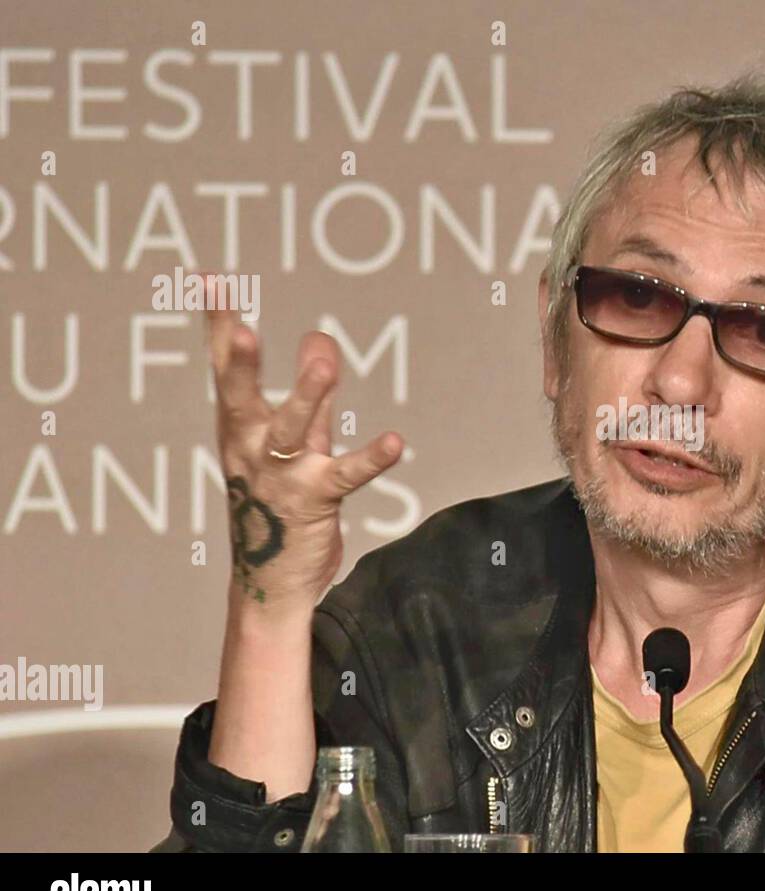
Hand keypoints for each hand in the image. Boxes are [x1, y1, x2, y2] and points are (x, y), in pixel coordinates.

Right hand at [203, 272, 403, 609]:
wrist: (272, 579)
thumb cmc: (279, 501)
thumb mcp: (295, 438)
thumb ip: (311, 391)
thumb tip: (320, 336)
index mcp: (240, 428)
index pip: (227, 370)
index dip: (220, 326)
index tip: (213, 282)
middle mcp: (251, 449)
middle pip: (240, 399)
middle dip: (240, 362)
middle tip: (243, 326)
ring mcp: (280, 476)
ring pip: (289, 431)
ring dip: (305, 397)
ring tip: (322, 362)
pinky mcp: (314, 500)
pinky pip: (345, 475)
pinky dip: (370, 458)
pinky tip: (396, 442)